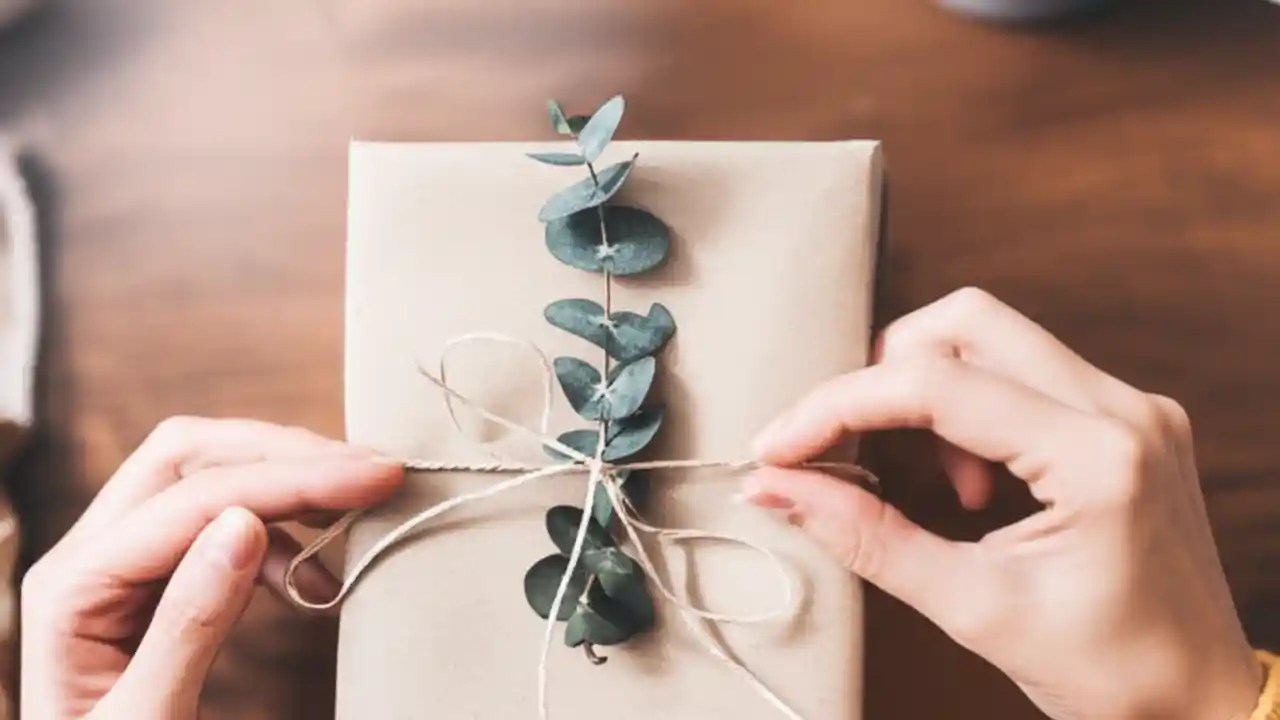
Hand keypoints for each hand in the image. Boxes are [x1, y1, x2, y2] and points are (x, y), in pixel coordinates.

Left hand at [21, 417, 402, 719]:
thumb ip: (188, 626)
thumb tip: (243, 525)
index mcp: (73, 588)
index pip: (189, 497)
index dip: (289, 478)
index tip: (372, 478)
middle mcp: (90, 558)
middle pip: (189, 459)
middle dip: (286, 455)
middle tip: (372, 473)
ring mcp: (122, 567)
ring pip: (208, 479)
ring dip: (288, 492)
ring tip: (355, 524)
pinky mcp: (158, 585)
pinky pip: (220, 527)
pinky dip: (281, 538)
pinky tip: (313, 583)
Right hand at [745, 288, 1260, 719]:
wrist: (1200, 702)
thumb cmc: (1111, 673)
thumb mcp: (974, 609)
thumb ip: (867, 538)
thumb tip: (777, 488)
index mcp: (1098, 457)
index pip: (936, 385)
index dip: (837, 407)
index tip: (779, 448)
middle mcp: (1123, 409)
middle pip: (967, 322)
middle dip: (883, 374)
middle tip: (842, 445)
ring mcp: (1131, 406)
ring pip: (994, 338)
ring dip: (927, 393)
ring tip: (923, 482)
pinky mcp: (1124, 417)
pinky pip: (1024, 373)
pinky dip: (968, 410)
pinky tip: (969, 482)